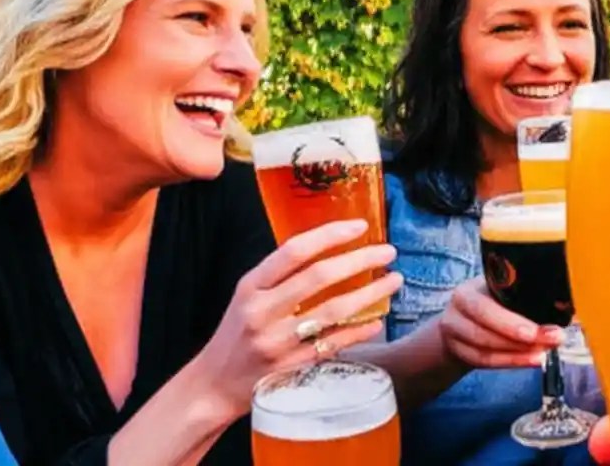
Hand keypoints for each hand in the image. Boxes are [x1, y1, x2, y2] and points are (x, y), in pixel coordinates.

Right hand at [191, 219, 404, 415]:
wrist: (216, 383)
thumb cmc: (237, 331)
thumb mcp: (247, 294)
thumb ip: (281, 274)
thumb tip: (331, 248)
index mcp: (251, 286)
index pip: (294, 251)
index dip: (330, 235)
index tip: (360, 226)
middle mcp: (263, 311)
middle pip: (319, 277)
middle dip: (360, 260)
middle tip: (388, 253)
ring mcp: (278, 341)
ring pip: (333, 311)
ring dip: (370, 294)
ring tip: (393, 281)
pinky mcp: (292, 366)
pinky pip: (334, 344)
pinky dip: (359, 331)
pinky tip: (378, 320)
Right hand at [437, 277, 562, 368]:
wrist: (461, 318)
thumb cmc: (493, 300)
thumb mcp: (504, 290)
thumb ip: (528, 294)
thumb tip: (570, 302)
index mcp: (470, 288)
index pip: (486, 307)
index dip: (512, 322)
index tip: (540, 330)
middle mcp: (458, 307)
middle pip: (485, 330)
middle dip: (520, 341)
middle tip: (551, 341)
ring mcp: (454, 330)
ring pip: (485, 349)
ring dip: (517, 355)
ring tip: (543, 354)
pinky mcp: (456, 351)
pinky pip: (484, 362)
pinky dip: (509, 363)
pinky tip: (530, 360)